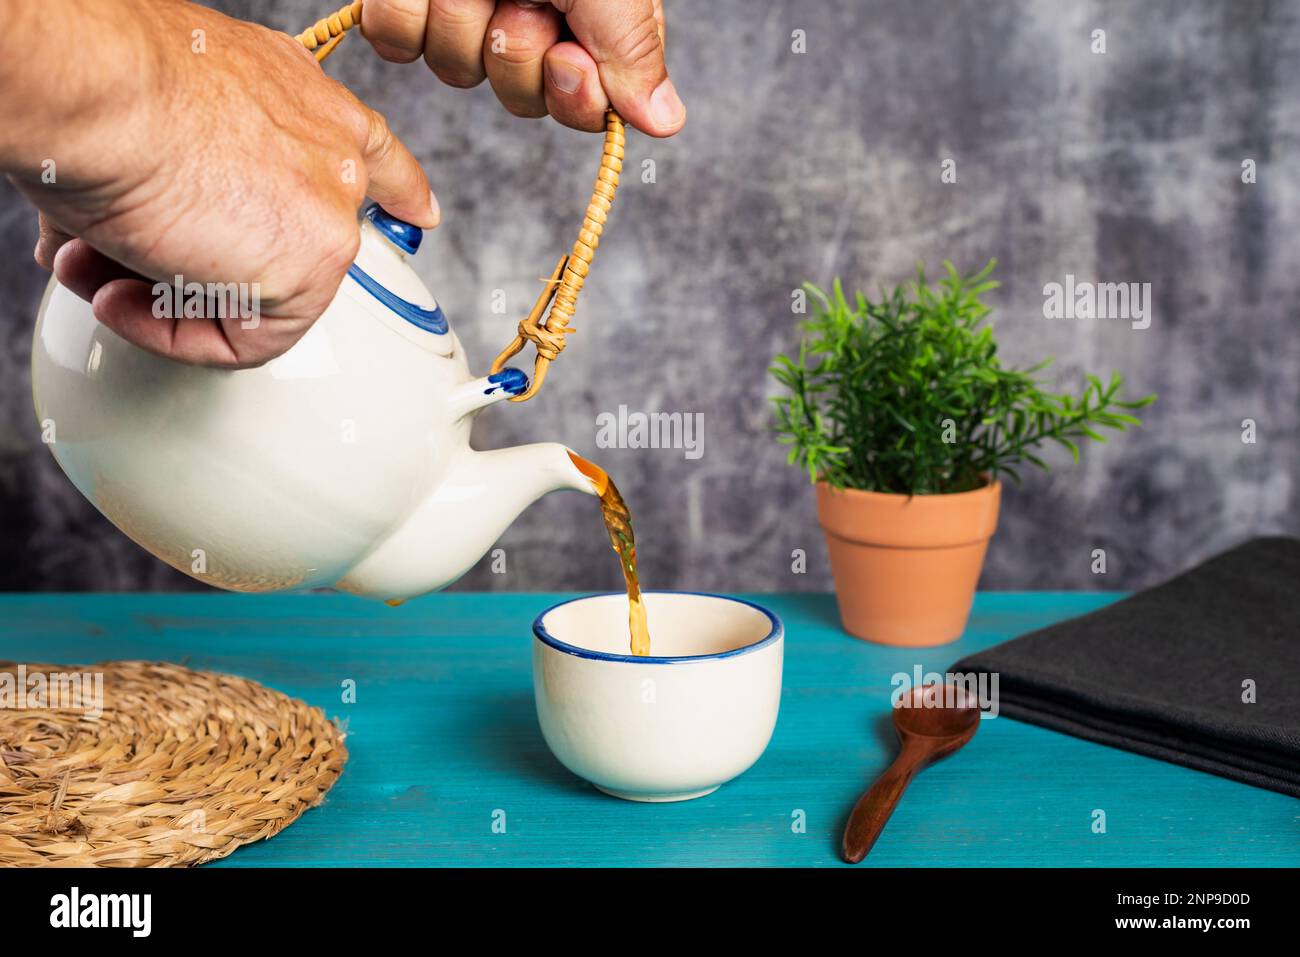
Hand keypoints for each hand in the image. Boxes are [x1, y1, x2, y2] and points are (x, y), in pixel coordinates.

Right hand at [7, 0, 436, 367]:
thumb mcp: (172, 105)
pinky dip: (171, 332)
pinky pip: (246, 341)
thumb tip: (145, 218)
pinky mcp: (311, 269)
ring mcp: (330, 216)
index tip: (420, 212)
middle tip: (125, 256)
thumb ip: (196, 162)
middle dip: (201, 262)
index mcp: (308, 106)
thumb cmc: (109, 81)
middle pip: (304, 242)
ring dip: (163, 293)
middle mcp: (332, 157)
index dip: (398, 190)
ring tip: (94, 264)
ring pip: (263, 297)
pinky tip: (122, 298)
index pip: (375, 156)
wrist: (99, 90)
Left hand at [362, 0, 683, 135]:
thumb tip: (666, 121)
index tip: (568, 54)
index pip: (581, 106)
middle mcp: (526, 22)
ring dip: (462, 19)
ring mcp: (464, 13)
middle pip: (517, 97)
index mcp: (583, 22)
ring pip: (455, 70)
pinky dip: (408, 8)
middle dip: (516, 48)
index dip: (571, 95)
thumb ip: (633, 48)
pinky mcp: (410, 1)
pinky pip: (398, 41)